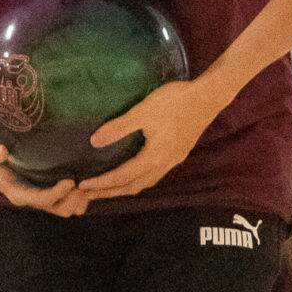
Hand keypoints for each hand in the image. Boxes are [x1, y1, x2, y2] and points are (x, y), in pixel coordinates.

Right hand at [0, 134, 86, 216]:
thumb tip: (2, 151)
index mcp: (17, 192)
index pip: (39, 198)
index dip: (55, 193)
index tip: (70, 181)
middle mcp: (31, 198)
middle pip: (59, 209)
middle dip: (73, 200)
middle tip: (85, 183)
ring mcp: (42, 197)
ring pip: (68, 208)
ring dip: (81, 199)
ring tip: (91, 182)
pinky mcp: (50, 191)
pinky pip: (71, 200)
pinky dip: (82, 195)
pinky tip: (90, 179)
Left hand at [63, 77, 223, 211]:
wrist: (208, 97)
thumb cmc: (176, 101)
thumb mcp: (143, 111)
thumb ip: (118, 127)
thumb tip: (94, 142)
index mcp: (154, 157)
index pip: (122, 177)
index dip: (101, 183)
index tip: (83, 186)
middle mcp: (164, 164)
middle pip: (134, 186)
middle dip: (110, 192)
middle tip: (89, 194)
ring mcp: (173, 160)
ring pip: (146, 182)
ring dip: (125, 188)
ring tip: (108, 188)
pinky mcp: (178, 153)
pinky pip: (154, 175)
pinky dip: (139, 179)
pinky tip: (134, 173)